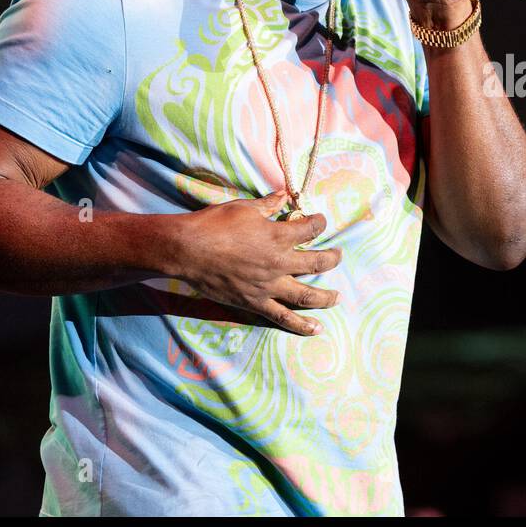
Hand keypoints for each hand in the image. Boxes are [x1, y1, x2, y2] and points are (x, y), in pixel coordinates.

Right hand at [166, 190, 340, 335]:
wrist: (187, 250)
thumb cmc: (214, 224)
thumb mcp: (244, 208)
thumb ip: (268, 204)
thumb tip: (284, 196)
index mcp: (278, 236)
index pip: (311, 229)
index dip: (320, 223)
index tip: (320, 221)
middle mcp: (279, 262)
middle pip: (318, 263)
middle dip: (332, 259)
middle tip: (338, 256)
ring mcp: (269, 285)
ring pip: (307, 295)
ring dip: (326, 297)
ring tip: (337, 298)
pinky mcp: (255, 302)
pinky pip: (283, 317)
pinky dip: (301, 325)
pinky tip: (316, 330)